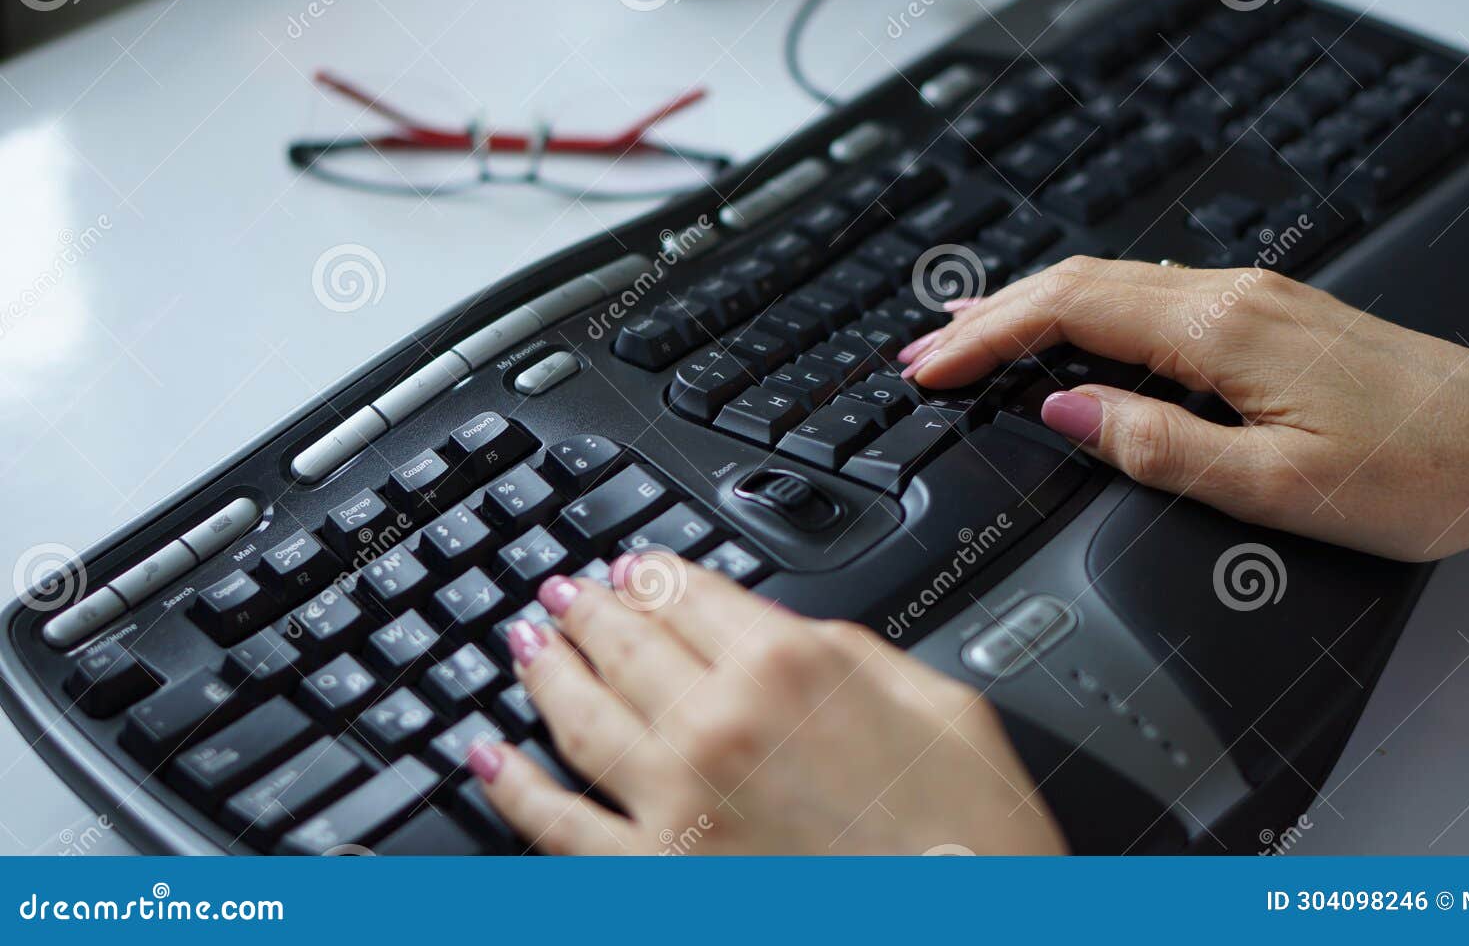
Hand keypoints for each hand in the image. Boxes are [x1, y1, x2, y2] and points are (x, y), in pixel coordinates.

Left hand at [468, 555, 1066, 854]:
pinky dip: (511, 788)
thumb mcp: (945, 705)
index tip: (632, 567)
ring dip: (544, 670)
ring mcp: (675, 805)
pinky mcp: (652, 880)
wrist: (976, 932)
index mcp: (793, 666)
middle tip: (563, 591)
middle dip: (588, 608)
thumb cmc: (974, 842)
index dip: (652, 572)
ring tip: (523, 640)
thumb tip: (792, 633)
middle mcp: (719, 724)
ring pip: (580, 716)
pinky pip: (556, 827)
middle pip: (627, 641)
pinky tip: (485, 757)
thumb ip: (856, 654)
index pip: (691, 592)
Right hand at [900, 256, 1468, 560]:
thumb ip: (1159, 446)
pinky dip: (1090, 311)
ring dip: (1035, 308)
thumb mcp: (1276, 489)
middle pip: (1081, 281)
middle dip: (991, 313)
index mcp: (1222, 332)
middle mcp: (1235, 296)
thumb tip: (1068, 413)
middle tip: (927, 353)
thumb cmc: (1420, 473)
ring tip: (975, 337)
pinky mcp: (1275, 314)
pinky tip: (1077, 334)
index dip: (987, 336)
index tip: (930, 366)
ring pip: (1115, 282)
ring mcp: (1257, 298)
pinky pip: (1154, 295)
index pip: (1069, 311)